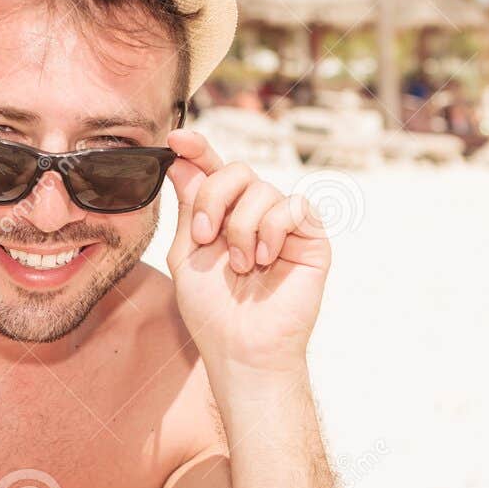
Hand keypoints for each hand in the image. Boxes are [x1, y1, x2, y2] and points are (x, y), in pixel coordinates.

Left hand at [165, 129, 329, 377]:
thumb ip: (189, 205)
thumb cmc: (212, 310)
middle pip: (236, 170)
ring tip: (242, 265)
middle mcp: (254, 213)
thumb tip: (180, 159)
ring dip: (242, 228)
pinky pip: (293, 205)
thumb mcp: (187, 253)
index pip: (212, 169)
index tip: (176, 139)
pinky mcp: (312, 236)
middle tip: (206, 236)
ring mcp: (284, 223)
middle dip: (214, 199)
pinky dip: (273, 231)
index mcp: (223, 214)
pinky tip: (267, 260)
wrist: (243, 347)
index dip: (198, 148)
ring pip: (262, 189)